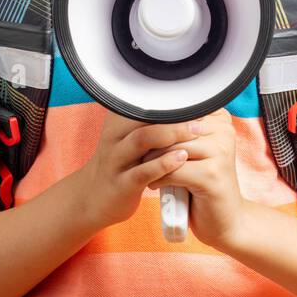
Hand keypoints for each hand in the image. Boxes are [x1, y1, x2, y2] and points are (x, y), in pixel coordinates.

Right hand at [75, 109, 199, 231]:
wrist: (93, 198)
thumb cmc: (120, 164)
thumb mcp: (128, 138)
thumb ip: (149, 122)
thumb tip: (186, 105)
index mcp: (116, 122)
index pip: (145, 103)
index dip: (171, 100)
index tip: (197, 98)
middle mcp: (113, 137)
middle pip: (144, 117)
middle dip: (176, 113)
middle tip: (203, 112)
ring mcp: (115, 160)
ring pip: (142, 139)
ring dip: (172, 134)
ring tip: (197, 131)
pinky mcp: (122, 184)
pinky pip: (143, 171)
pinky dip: (164, 163)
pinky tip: (182, 158)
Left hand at [144, 108, 244, 248]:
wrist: (224, 221)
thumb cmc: (202, 184)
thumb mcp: (192, 153)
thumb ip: (178, 132)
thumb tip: (140, 113)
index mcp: (220, 120)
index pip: (179, 109)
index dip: (155, 121)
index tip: (138, 134)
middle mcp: (224, 131)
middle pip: (174, 128)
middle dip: (150, 142)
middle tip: (136, 155)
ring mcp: (221, 153)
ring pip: (172, 149)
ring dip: (151, 162)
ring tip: (143, 170)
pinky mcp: (213, 175)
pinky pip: (174, 170)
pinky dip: (159, 178)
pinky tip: (153, 185)